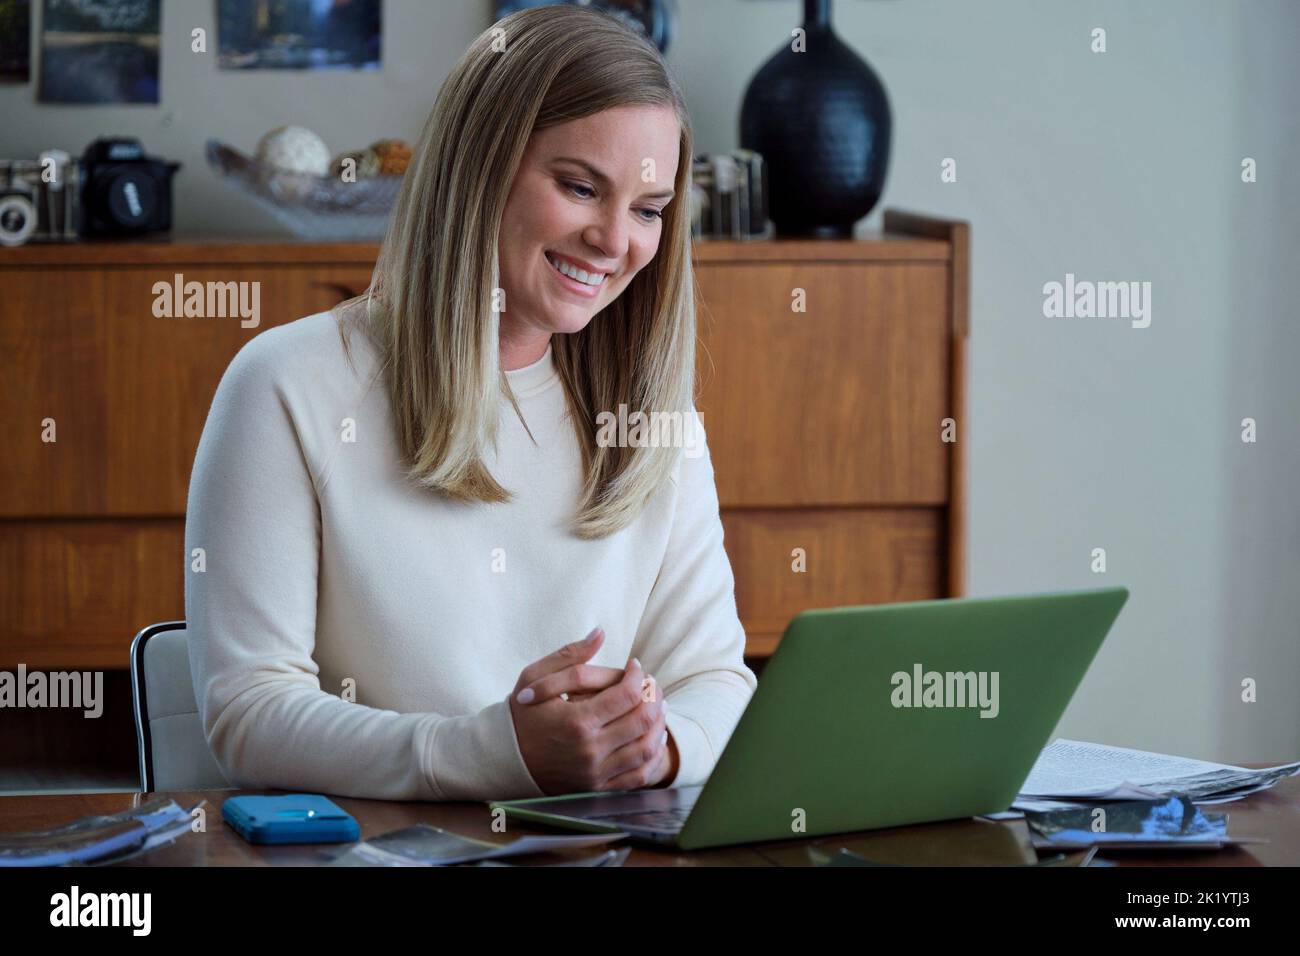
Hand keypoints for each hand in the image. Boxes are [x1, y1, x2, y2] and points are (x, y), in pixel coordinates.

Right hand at [509, 628, 673, 793]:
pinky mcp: (599, 787)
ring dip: (659, 723)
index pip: (627, 695)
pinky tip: (654, 737)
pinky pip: (639, 774)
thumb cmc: (521, 714)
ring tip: (657, 706)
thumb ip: (570, 655)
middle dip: (654, 696)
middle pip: (642, 720)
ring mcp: (596, 772)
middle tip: (651, 684)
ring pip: (646, 748)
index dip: (638, 676)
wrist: (506, 759)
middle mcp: (590, 750)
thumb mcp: (535, 677)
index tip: (635, 666)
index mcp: (577, 721)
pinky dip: (653, 755)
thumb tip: (600, 632)